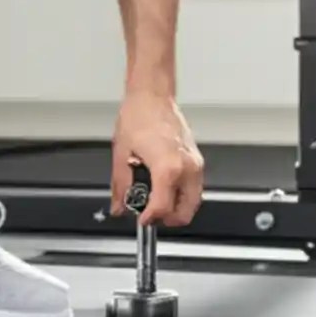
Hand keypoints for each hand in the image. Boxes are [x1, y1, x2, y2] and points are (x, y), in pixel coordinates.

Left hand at [110, 89, 204, 226]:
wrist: (152, 97)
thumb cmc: (139, 117)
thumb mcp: (121, 155)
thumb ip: (121, 186)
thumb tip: (119, 206)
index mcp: (168, 168)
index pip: (163, 208)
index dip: (150, 219)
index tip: (141, 219)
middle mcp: (187, 168)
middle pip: (186, 212)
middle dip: (167, 218)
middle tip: (149, 214)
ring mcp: (195, 164)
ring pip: (193, 202)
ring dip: (175, 207)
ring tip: (155, 200)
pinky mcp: (196, 160)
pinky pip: (193, 188)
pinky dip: (181, 195)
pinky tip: (163, 188)